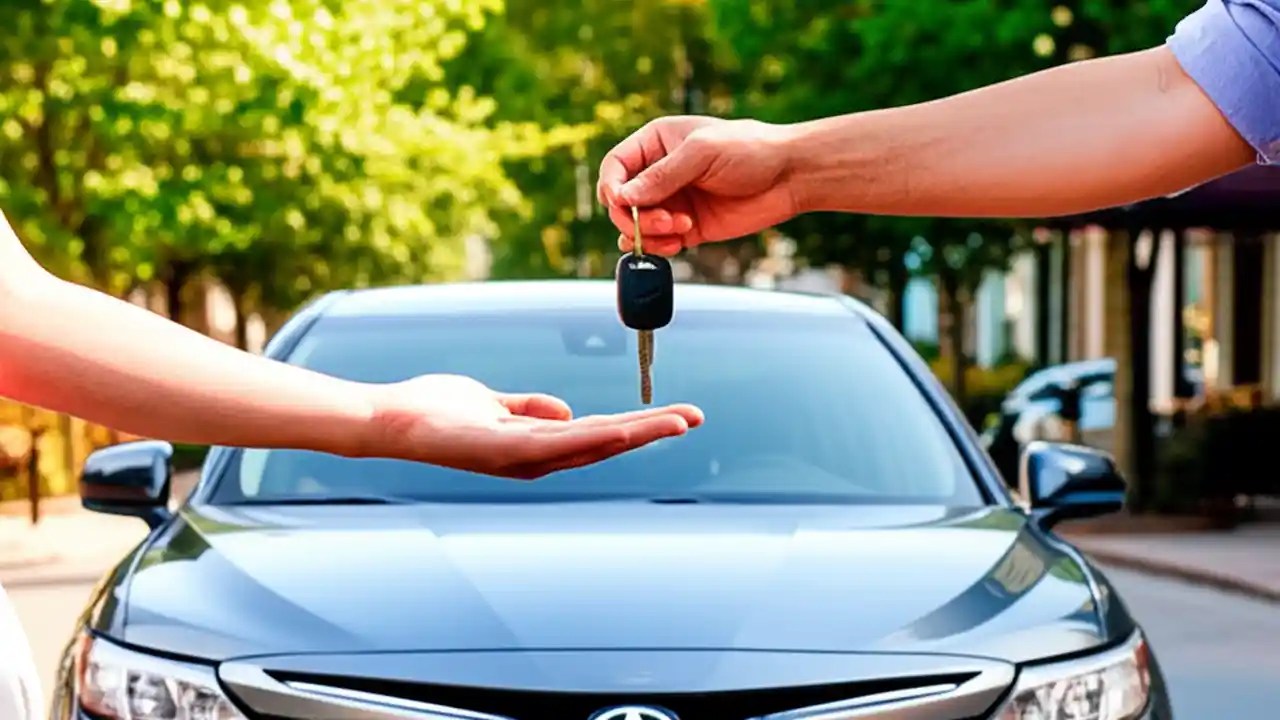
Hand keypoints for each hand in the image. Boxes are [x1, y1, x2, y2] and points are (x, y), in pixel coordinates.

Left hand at [364, 374, 702, 479]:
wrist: (390, 419)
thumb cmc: (435, 410)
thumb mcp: (491, 402)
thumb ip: (526, 407)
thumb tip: (566, 410)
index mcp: (535, 444)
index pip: (597, 433)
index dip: (638, 426)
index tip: (675, 414)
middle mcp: (534, 456)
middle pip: (604, 441)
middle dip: (651, 430)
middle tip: (695, 417)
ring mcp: (521, 457)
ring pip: (590, 444)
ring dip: (636, 434)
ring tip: (676, 422)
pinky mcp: (503, 451)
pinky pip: (556, 443)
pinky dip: (593, 438)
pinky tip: (623, 431)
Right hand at [597, 116, 798, 255]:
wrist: (789, 176)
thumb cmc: (749, 150)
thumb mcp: (702, 152)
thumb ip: (662, 175)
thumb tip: (623, 197)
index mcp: (657, 143)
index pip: (615, 166)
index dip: (612, 186)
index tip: (622, 202)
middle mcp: (659, 172)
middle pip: (621, 201)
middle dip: (636, 216)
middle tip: (665, 222)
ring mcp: (672, 201)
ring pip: (635, 226)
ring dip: (649, 235)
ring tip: (680, 229)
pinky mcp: (686, 227)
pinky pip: (658, 243)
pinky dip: (660, 248)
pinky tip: (680, 242)